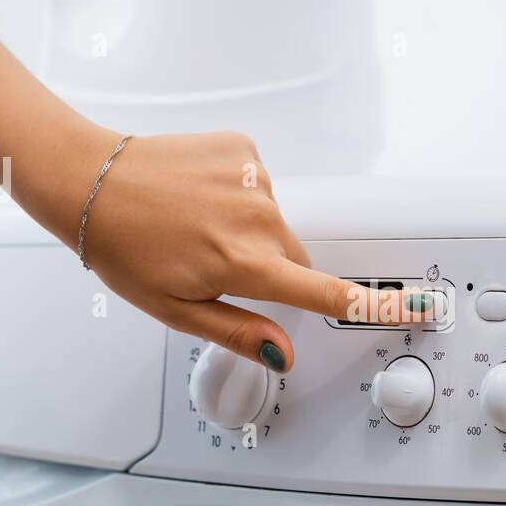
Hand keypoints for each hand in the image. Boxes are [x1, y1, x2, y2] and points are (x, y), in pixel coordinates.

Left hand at [37, 127, 432, 371]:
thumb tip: (284, 356)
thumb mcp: (176, 310)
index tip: (417, 308)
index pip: (326, 293)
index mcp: (245, 264)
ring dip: (248, 229)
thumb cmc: (124, 248)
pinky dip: (237, 194)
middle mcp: (258, 218)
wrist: (88, 180)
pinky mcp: (243, 149)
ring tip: (194, 224)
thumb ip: (240, 332)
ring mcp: (252, 178)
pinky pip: (258, 185)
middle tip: (210, 262)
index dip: (374, 305)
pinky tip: (199, 195)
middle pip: (294, 256)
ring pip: (274, 221)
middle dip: (267, 267)